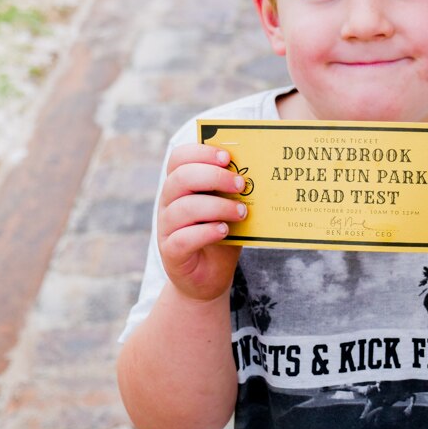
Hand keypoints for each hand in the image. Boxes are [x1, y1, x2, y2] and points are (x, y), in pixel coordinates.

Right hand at [156, 144, 246, 301]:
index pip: (179, 158)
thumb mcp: (228, 207)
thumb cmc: (221, 233)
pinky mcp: (171, 252)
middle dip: (214, 176)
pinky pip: (183, 238)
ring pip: (184, 208)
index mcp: (180, 184)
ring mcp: (167, 227)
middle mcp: (168, 202)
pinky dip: (207, 232)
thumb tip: (260, 168)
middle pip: (181, 178)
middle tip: (241, 185)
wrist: (209, 276)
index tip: (228, 157)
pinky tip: (224, 230)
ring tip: (241, 212)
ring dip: (218, 207)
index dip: (201, 152)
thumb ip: (233, 189)